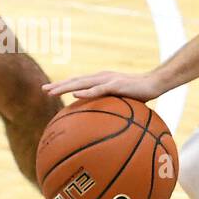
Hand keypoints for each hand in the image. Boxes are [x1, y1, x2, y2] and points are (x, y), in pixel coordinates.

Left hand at [44, 70, 165, 101]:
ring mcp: (107, 79)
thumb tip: (103, 122)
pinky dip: (86, 92)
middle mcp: (101, 77)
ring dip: (65, 87)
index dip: (63, 84)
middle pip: (75, 80)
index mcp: (100, 80)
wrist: (155, 82)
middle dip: (58, 85)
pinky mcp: (116, 84)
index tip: (48, 90)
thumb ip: (111, 106)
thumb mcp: (122, 100)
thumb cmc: (139, 93)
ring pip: (81, 83)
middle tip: (43, 90)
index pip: (78, 82)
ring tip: (52, 92)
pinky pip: (98, 89)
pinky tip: (75, 95)